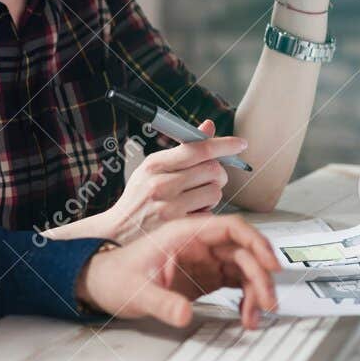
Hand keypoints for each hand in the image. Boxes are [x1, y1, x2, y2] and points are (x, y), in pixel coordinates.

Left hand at [75, 214, 280, 329]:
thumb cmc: (115, 277)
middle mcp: (198, 244)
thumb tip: (184, 315)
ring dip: (256, 291)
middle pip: (243, 252)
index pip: (231, 228)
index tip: (270, 265)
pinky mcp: (204, 278)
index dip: (256, 243)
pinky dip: (245, 299)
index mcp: (184, 235)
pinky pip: (235, 284)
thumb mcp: (136, 291)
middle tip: (267, 303)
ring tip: (255, 318)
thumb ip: (161, 302)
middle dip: (260, 277)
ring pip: (243, 269)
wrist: (102, 284)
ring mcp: (203, 261)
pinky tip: (245, 315)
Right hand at [99, 122, 248, 240]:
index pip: (197, 148)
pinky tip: (191, 213)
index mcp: (155, 164)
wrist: (119, 233)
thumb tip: (208, 127)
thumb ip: (182, 150)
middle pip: (212, 169)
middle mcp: (161, 184)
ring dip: (212, 194)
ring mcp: (169, 207)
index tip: (240, 144)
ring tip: (196, 198)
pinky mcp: (178, 228)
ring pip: (215, 192)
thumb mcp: (153, 169)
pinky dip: (206, 212)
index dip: (224, 144)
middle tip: (211, 178)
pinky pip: (210, 213)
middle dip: (218, 173)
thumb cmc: (139, 199)